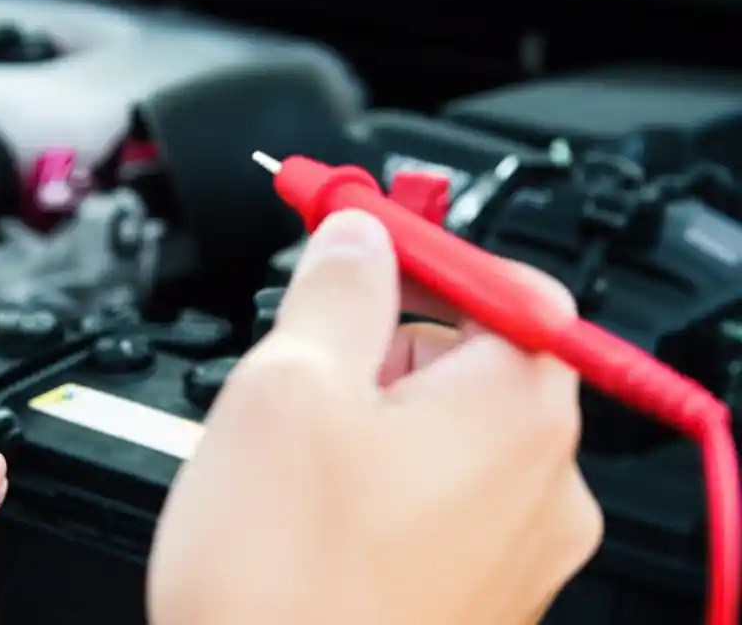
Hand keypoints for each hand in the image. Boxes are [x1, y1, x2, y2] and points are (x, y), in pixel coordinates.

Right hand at [149, 210, 601, 624]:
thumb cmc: (284, 584)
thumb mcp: (288, 387)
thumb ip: (335, 287)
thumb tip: (359, 238)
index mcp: (516, 412)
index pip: (502, 280)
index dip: (421, 248)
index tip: (359, 237)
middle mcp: (542, 484)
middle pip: (471, 358)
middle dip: (381, 348)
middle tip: (303, 369)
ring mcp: (515, 551)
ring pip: (443, 434)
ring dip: (370, 421)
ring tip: (294, 464)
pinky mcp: (474, 598)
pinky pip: (435, 503)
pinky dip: (378, 486)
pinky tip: (311, 517)